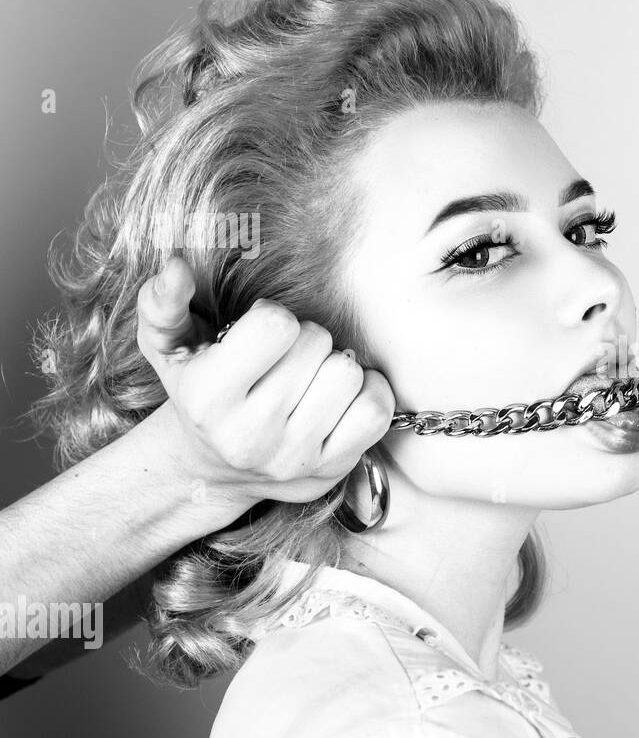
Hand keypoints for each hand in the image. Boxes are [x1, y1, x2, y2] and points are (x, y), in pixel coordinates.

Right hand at [135, 255, 394, 509]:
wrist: (216, 471)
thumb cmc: (198, 394)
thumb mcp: (167, 349)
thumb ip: (162, 302)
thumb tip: (176, 266)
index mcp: (208, 396)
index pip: (276, 325)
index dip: (273, 317)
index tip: (260, 335)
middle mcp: (251, 433)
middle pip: (318, 344)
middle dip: (306, 339)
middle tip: (286, 358)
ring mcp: (295, 456)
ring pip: (350, 374)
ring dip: (337, 365)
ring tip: (310, 377)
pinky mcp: (333, 468)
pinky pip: (376, 411)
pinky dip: (368, 392)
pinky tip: (341, 395)